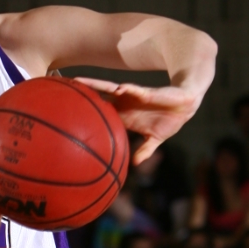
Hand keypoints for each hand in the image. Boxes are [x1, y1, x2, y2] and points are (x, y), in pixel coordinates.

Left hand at [73, 79, 200, 163]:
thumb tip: (135, 164)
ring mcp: (134, 96)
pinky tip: (120, 89)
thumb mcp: (155, 139)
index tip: (66, 114)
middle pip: (99, 97)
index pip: (100, 114)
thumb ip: (145, 150)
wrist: (186, 105)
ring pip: (112, 89)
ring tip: (80, 82)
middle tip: (62, 91)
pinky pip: (137, 91)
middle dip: (82, 94)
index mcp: (124, 115)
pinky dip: (129, 90)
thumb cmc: (169, 121)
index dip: (85, 113)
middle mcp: (125, 104)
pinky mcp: (148, 93)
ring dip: (97, 85)